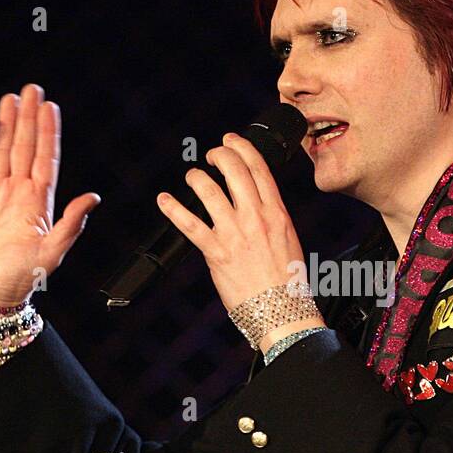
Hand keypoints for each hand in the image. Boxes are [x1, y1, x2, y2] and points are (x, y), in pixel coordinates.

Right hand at [0, 84, 100, 306]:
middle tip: (32, 88)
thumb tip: (94, 197)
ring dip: (8, 125)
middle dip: (29, 118)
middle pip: (26, 147)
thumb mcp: (52, 253)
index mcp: (41, 203)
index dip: (48, 132)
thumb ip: (71, 224)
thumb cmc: (22, 280)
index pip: (47, 159)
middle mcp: (21, 194)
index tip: (50, 106)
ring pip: (4, 152)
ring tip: (11, 99)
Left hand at [156, 133, 323, 350]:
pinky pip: (189, 223)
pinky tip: (164, 200)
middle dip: (219, 154)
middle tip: (211, 154)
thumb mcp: (288, 238)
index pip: (259, 168)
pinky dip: (173, 208)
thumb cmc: (287, 281)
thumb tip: (255, 201)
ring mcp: (235, 233)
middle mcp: (256, 217)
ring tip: (192, 177)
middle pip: (234, 170)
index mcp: (277, 213)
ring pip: (209, 189)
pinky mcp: (216, 251)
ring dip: (196, 177)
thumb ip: (271, 216)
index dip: (242, 148)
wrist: (283, 311)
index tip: (232, 140)